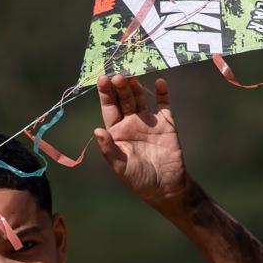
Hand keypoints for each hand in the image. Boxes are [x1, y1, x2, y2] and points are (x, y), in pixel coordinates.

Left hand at [94, 74, 188, 207]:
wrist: (166, 186)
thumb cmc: (139, 179)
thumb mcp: (121, 166)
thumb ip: (109, 149)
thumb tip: (96, 130)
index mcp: (117, 131)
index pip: (109, 108)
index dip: (105, 94)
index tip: (103, 79)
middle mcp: (131, 123)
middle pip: (123, 99)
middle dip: (120, 87)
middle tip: (118, 76)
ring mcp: (149, 121)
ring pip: (140, 98)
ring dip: (136, 87)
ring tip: (132, 76)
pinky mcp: (166, 123)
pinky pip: (164, 104)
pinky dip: (163, 93)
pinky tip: (160, 82)